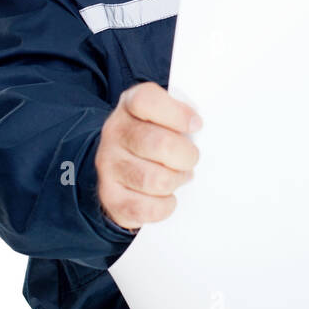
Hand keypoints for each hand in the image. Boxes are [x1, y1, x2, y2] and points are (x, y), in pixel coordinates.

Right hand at [95, 81, 201, 230]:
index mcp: (130, 105)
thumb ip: (180, 116)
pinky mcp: (110, 196)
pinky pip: (146, 207)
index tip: (196, 125)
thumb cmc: (154, 137)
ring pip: (155, 179)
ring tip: (180, 177)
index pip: (145, 100)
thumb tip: (199, 129)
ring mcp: (108, 165)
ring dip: (176, 181)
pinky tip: (167, 197)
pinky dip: (164, 206)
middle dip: (185, 156)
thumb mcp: (163, 117)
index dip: (176, 113)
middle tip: (191, 159)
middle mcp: (114, 132)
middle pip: (158, 144)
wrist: (120, 168)